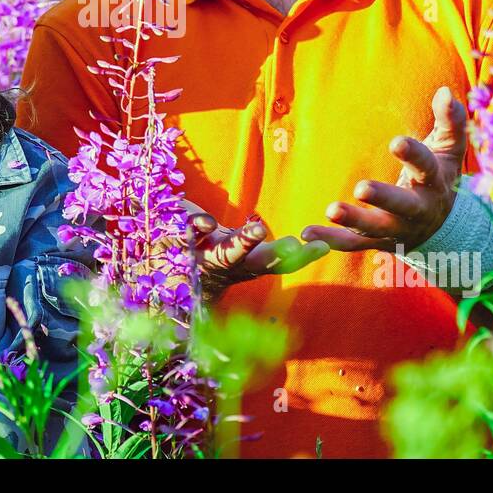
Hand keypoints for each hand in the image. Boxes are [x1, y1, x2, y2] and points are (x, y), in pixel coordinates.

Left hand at [188, 202, 328, 305]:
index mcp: (247, 264)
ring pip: (227, 251)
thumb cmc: (217, 252)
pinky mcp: (183, 239)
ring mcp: (207, 254)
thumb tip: (325, 246)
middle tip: (295, 244)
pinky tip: (206, 223)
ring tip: (260, 230)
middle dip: (279, 254)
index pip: (278, 263)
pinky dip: (198, 225)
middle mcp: (230, 263)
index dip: (301, 257)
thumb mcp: (245, 254)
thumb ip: (277, 253)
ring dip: (244, 243)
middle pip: (257, 261)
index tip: (324, 246)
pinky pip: (191, 232)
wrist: (168, 270)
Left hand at [301, 86, 467, 254]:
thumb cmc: (440, 176)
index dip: (413, 156)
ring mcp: (397, 229)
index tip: (397, 142)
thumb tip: (446, 92)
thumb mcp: (449, 149)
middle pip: (402, 206)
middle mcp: (417, 210)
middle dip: (383, 198)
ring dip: (353, 220)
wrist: (441, 227)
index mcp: (434, 183)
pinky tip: (306, 233)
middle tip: (362, 188)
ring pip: (375, 228)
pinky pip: (353, 243)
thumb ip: (450, 121)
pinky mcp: (377, 241)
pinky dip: (330, 240)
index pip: (426, 168)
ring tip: (331, 209)